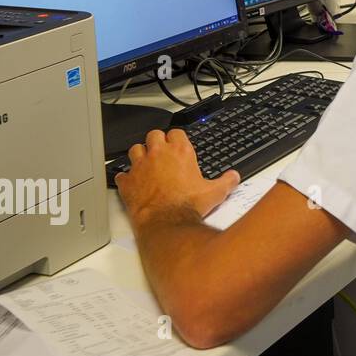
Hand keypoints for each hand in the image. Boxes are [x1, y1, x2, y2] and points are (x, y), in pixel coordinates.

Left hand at [116, 128, 239, 225]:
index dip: (177, 137)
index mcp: (180, 152)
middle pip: (153, 135)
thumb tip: (234, 177)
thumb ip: (226, 182)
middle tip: (161, 151)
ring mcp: (140, 167)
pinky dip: (126, 177)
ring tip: (145, 162)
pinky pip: (122, 173)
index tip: (178, 144)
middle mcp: (159, 155)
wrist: (166, 222)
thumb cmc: (187, 205)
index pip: (176, 132)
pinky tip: (132, 182)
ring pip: (135, 149)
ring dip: (140, 154)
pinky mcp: (128, 182)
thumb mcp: (215, 192)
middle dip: (157, 141)